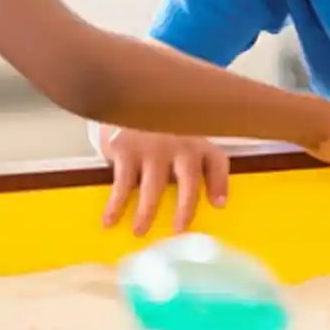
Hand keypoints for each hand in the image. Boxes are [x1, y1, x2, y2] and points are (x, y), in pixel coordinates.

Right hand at [100, 127, 229, 235]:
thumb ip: (191, 163)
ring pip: (154, 185)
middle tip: (179, 230)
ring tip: (139, 232)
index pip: (216, 160)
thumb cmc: (156, 128)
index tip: (219, 204)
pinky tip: (109, 219)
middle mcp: (179, 143)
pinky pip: (122, 182)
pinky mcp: (126, 148)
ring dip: (147, 211)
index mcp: (196, 142)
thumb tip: (211, 200)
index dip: (220, 183)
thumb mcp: (179, 136)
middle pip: (189, 179)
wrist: (124, 97)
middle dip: (186, 207)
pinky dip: (116, 203)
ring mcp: (152, 146)